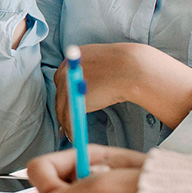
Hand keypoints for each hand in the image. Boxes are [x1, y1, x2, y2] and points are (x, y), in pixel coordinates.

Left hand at [54, 43, 191, 137]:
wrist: (131, 68)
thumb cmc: (125, 66)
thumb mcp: (103, 63)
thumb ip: (93, 71)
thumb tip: (93, 84)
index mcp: (73, 58)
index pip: (63, 79)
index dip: (67, 94)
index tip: (69, 104)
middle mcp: (66, 70)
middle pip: (60, 94)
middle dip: (64, 108)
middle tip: (67, 120)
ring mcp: (68, 85)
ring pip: (62, 108)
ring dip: (66, 121)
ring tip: (69, 132)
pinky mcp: (73, 100)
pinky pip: (68, 117)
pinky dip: (70, 128)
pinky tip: (74, 134)